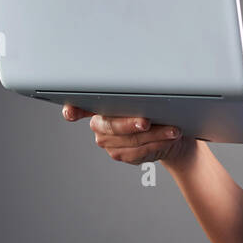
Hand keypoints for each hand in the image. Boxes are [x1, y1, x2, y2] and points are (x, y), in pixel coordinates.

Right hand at [63, 105, 193, 165]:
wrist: (166, 134)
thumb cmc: (154, 111)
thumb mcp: (146, 98)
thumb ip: (138, 95)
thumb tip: (148, 87)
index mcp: (98, 105)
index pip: (78, 107)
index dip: (73, 110)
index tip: (70, 113)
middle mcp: (99, 124)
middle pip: (111, 125)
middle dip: (130, 124)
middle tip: (146, 122)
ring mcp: (107, 141)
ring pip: (130, 139)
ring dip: (155, 135)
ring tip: (172, 130)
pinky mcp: (119, 154)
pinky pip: (138, 152)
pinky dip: (157, 144)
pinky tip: (168, 139)